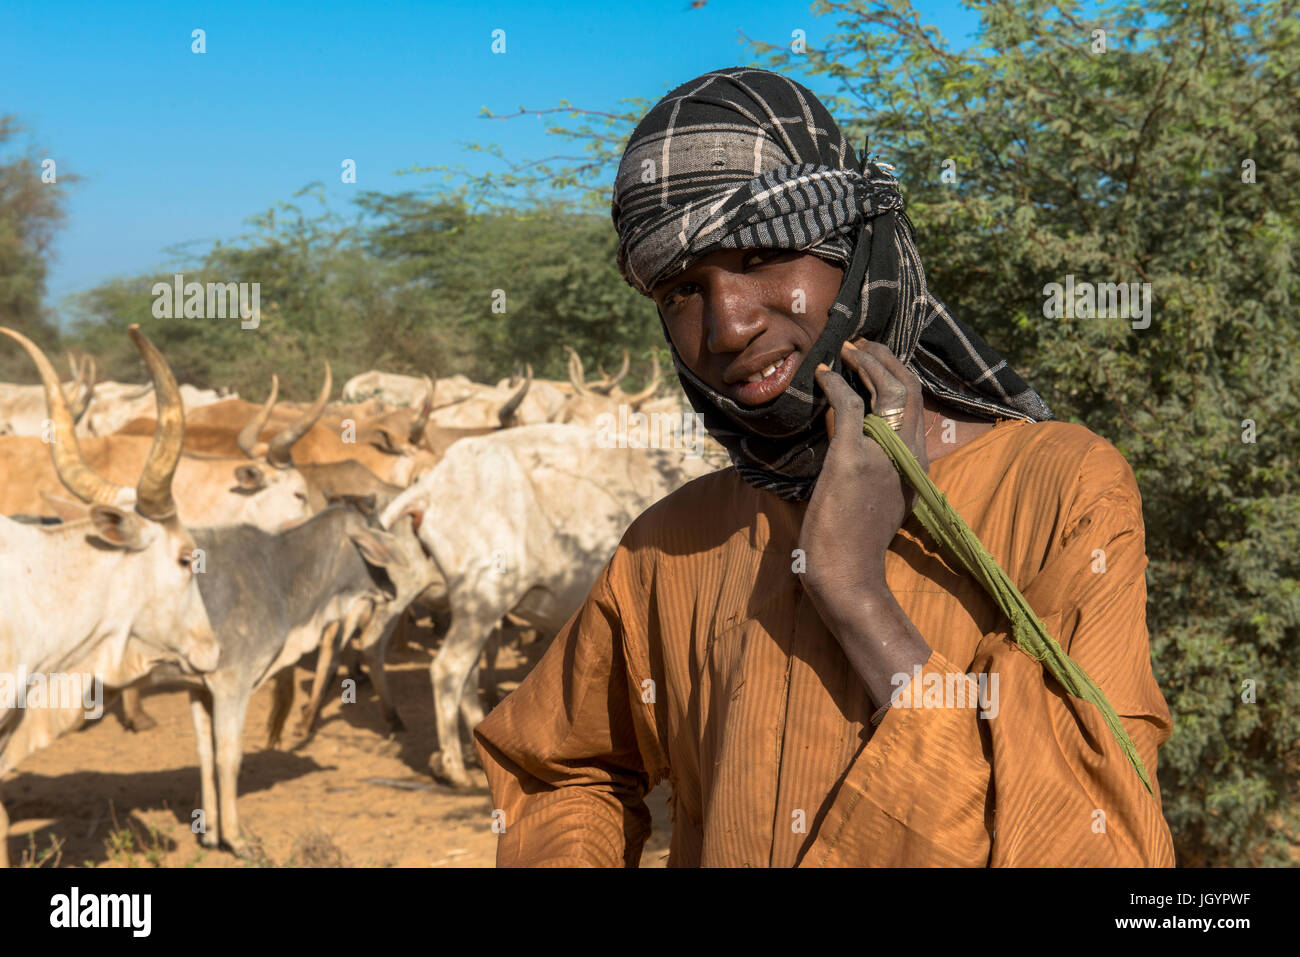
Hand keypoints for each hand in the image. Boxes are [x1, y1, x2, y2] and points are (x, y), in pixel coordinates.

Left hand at [797, 339, 927, 619]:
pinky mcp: (853, 459)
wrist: (847, 577)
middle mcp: (908, 456)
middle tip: (862, 345)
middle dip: (887, 360)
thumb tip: (843, 426)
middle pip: (911, 390)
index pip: (917, 408)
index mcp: (918, 466)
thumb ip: (867, 461)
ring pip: (888, 390)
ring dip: (867, 362)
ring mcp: (884, 455)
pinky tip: (823, 374)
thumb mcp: (873, 497)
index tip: (877, 361)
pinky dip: (836, 384)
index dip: (899, 377)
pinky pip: (850, 407)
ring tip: (849, 349)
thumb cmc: (853, 545)